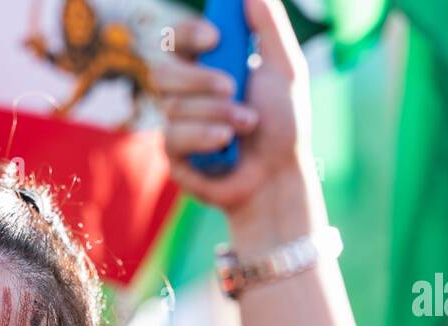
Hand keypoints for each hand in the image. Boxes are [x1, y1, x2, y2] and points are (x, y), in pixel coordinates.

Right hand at [156, 0, 320, 246]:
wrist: (278, 176)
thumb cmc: (283, 125)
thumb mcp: (286, 69)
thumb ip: (269, 26)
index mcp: (206, 67)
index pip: (176, 41)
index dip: (187, 34)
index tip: (214, 37)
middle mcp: (185, 94)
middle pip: (161, 71)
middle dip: (199, 79)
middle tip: (233, 87)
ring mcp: (176, 125)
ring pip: (172, 106)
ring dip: (218, 114)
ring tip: (248, 124)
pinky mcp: (174, 155)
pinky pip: (174, 137)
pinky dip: (205, 137)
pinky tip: (227, 144)